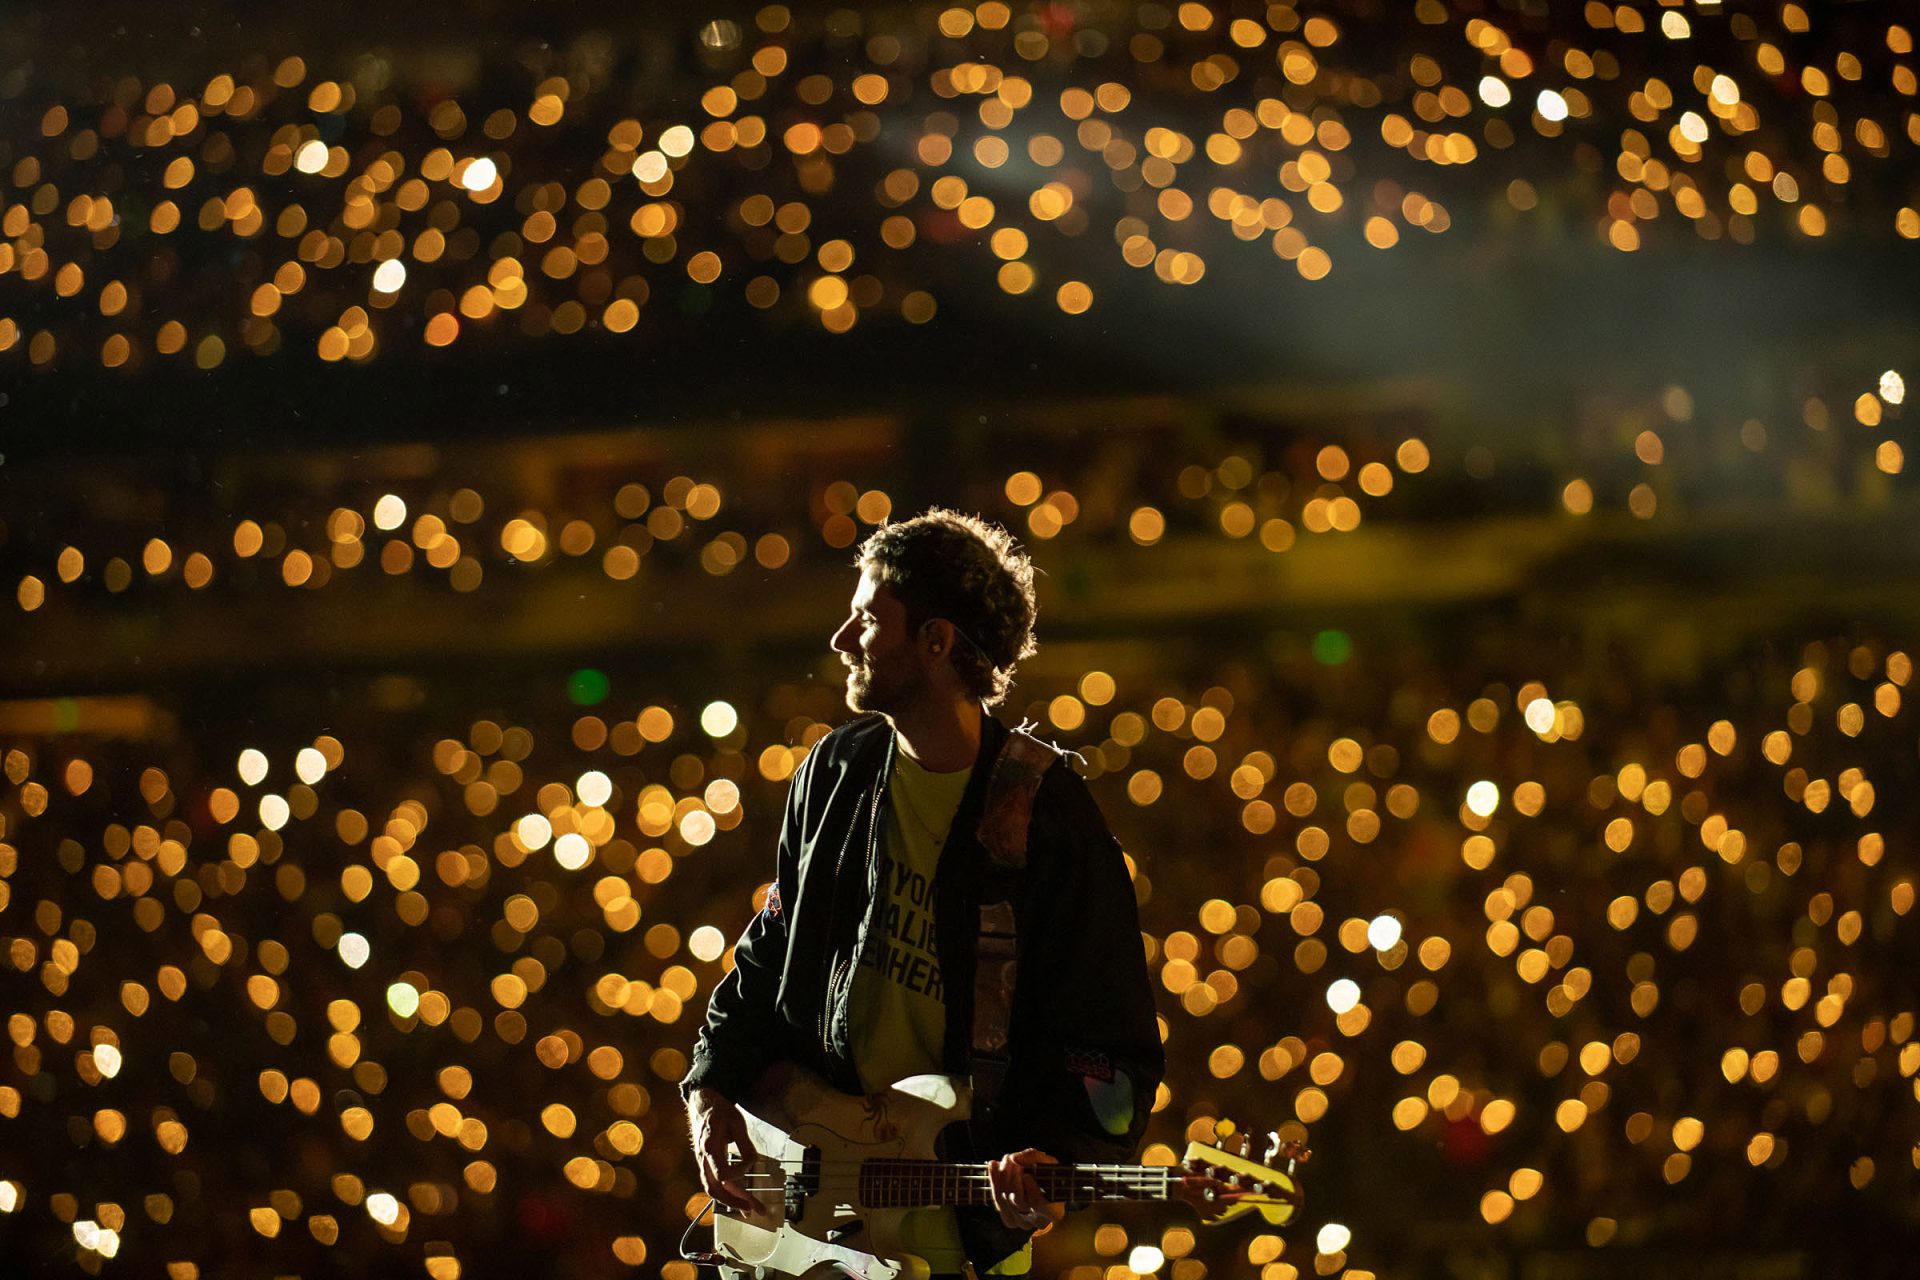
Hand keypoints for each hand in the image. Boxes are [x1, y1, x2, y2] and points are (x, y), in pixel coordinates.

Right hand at [688, 1087, 757, 1213]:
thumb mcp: (737, 1122)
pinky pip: (714, 1182)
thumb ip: (745, 1145)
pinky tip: (738, 1198)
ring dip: (730, 1201)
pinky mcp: (706, 1163)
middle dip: (733, 1202)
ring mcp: (703, 1162)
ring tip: (747, 1209)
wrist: (702, 1103)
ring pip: (713, 1189)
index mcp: (709, 1147)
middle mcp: (703, 1158)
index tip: (750, 1164)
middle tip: (750, 1209)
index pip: (722, 1173)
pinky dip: (726, 1192)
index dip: (738, 1174)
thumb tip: (752, 1162)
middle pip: (714, 1189)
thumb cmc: (718, 1111)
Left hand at [984, 1148, 1064, 1232]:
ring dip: (1002, 1176)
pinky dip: (994, 1181)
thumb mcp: (1047, 1162)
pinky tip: (994, 1165)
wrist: (1040, 1184)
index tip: (1027, 1175)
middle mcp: (1038, 1221)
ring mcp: (1022, 1223)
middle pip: (1019, 1201)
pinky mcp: (1009, 1220)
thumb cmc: (1047, 1174)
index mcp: (1054, 1211)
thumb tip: (1015, 1158)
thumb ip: (1034, 1157)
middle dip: (1013, 1177)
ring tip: (1006, 1159)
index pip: (1039, 1204)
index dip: (1031, 1190)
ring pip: (1005, 1200)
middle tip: (1010, 1157)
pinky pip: (997, 1201)